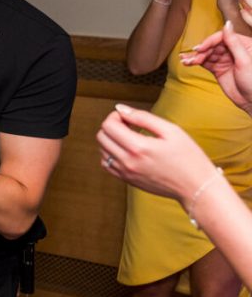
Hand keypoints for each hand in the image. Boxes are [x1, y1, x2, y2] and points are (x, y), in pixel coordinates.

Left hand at [96, 103, 215, 201]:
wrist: (196, 187)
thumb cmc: (189, 158)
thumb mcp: (171, 130)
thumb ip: (143, 117)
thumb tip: (121, 109)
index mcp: (138, 147)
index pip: (108, 126)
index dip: (116, 116)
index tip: (129, 117)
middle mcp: (127, 161)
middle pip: (101, 137)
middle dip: (112, 126)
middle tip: (129, 125)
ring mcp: (125, 173)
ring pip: (102, 150)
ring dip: (111, 140)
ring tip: (130, 138)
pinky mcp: (127, 180)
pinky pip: (107, 164)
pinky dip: (111, 154)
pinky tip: (127, 150)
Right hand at [181, 21, 251, 110]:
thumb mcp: (244, 60)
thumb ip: (234, 42)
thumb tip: (227, 24)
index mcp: (244, 44)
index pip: (222, 37)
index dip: (210, 42)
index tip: (200, 48)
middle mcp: (233, 50)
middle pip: (213, 45)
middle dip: (202, 51)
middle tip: (194, 57)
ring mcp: (225, 60)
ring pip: (207, 54)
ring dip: (196, 57)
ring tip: (186, 61)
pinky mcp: (219, 69)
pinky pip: (205, 63)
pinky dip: (196, 62)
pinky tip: (188, 63)